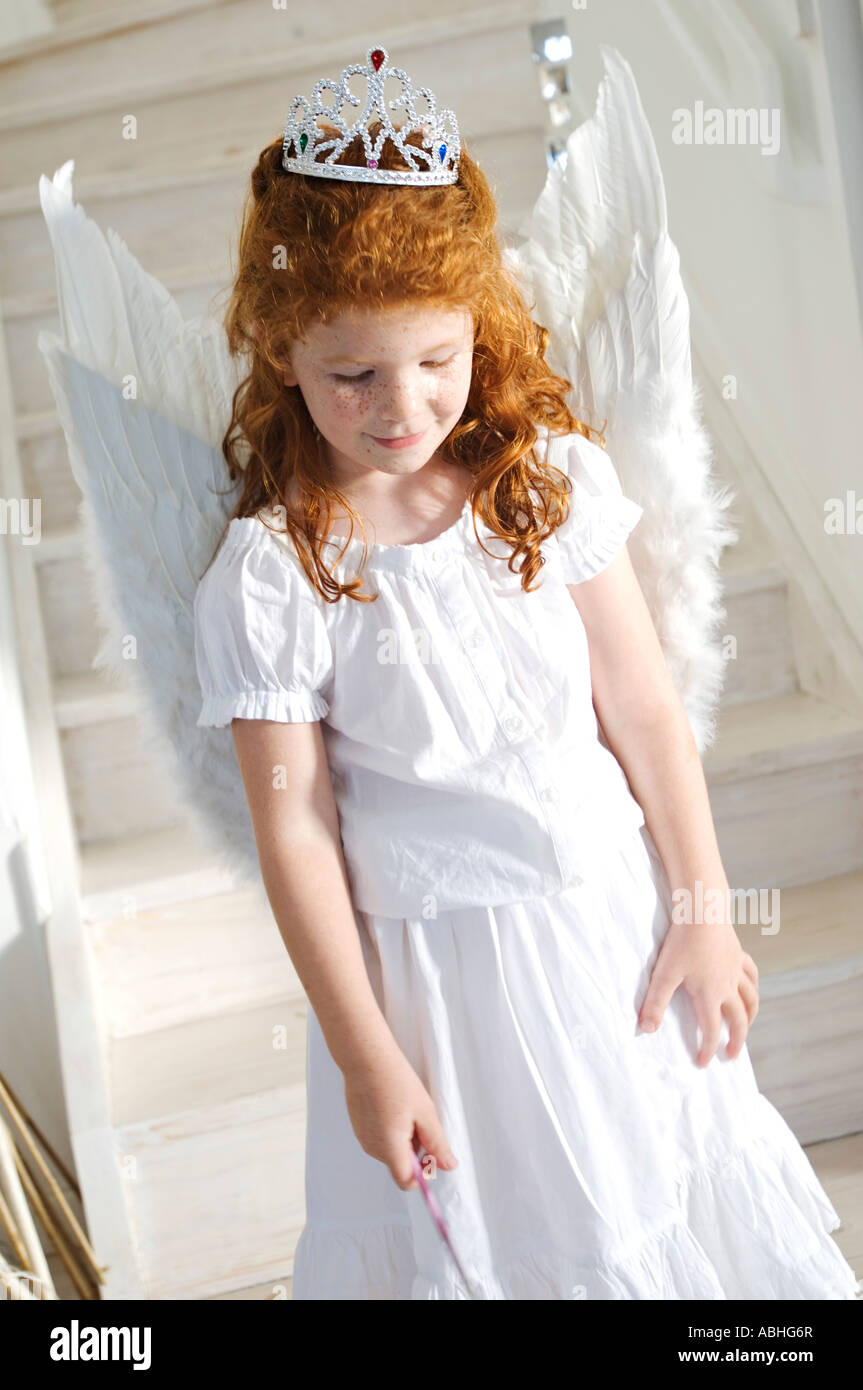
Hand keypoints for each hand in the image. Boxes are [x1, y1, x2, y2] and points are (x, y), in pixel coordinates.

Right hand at [342, 1043, 458, 1190]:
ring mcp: (362, 1137)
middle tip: (421, 1119)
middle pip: (400, 1164)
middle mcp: (372, 1148)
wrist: (365, 1058)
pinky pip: (379, 1137)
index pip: (407, 1181)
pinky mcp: (358, 1125)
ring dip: (404, 1138)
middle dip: (416, 1150)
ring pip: (390, 1150)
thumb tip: (448, 1166)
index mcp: (390, 1148)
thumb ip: (437, 1143)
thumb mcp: (425, 1112)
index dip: (423, 1173)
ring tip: (406, 1108)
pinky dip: (390, 1128)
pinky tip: (393, 1105)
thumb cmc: (396, 1081)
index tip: (433, 1153)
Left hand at [637, 918, 758, 1065]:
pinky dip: (752, 987)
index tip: (703, 1063)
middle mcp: (728, 986)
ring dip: (750, 1018)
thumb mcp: (664, 974)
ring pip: (751, 1000)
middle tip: (732, 1056)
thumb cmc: (681, 942)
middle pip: (738, 1020)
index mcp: (710, 995)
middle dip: (736, 1041)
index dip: (707, 1049)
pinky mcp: (738, 954)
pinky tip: (748, 989)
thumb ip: (655, 1003)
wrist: (702, 910)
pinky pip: (751, 975)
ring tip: (745, 1027)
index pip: (710, 1030)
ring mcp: (736, 970)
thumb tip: (646, 1029)